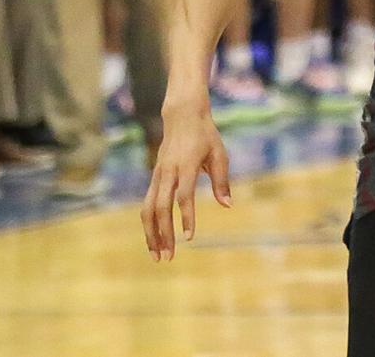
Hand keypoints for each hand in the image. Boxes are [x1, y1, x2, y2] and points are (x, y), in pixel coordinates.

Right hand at [141, 111, 231, 261]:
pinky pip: (147, 204)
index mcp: (186, 166)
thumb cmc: (206, 136)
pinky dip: (149, 224)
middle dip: (163, 234)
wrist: (182, 117)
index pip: (184, 197)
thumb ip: (222, 180)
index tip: (189, 238)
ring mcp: (157, 176)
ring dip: (151, 234)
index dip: (186, 217)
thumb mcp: (219, 154)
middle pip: (160, 208)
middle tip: (169, 257)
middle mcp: (168, 172)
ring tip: (158, 255)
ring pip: (148, 209)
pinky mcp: (154, 178)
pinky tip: (154, 239)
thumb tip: (227, 205)